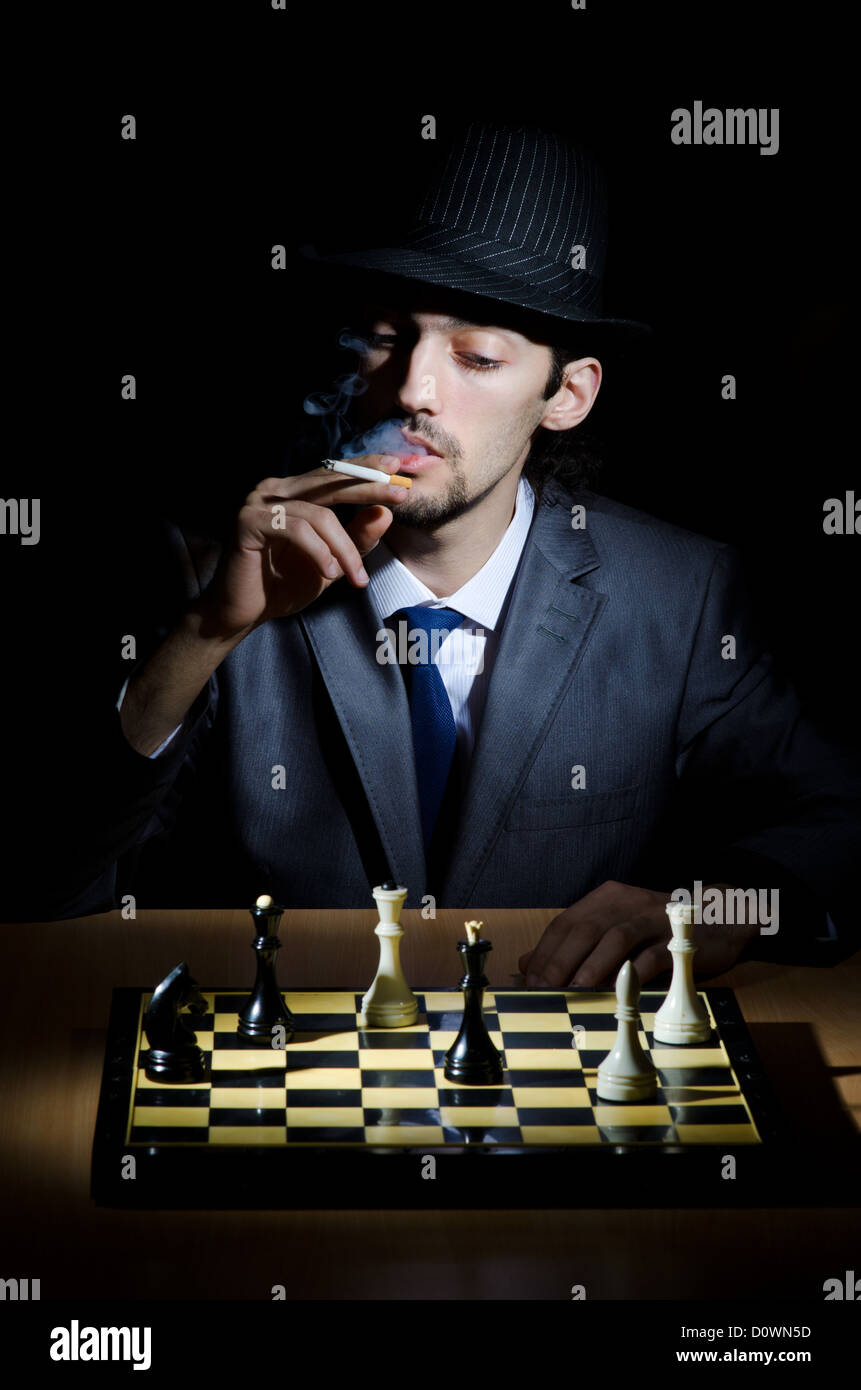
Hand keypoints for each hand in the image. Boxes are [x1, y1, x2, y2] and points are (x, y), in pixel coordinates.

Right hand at [196, 455, 409, 639]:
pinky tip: (329, 572)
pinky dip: (319, 552)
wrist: (242, 613)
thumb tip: (385, 513)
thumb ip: (356, 539)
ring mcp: (259, 502)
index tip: (399, 469)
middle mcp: (275, 489)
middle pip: (330, 480)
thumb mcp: (332, 563)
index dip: (366, 468)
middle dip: (369, 487)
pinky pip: (296, 530)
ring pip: (319, 514)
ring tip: (356, 577)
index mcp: (293, 492)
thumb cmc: (282, 586)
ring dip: (345, 548)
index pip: (335, 473)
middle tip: (400, 494)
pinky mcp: (248, 521)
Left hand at [518, 880, 760, 986]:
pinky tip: (615, 990)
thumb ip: (574, 943)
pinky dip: (631, 973)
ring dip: (591, 967)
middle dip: (560, 960)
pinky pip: (651, 955)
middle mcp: (628, 902)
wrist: (719, 917)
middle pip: (585, 928)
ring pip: (615, 939)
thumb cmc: (658, 928)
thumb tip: (527, 964)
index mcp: (608, 897)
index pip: (566, 923)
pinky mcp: (678, 938)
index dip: (545, 951)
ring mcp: (654, 918)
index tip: (528, 980)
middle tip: (543, 989)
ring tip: (572, 991)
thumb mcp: (615, 926)